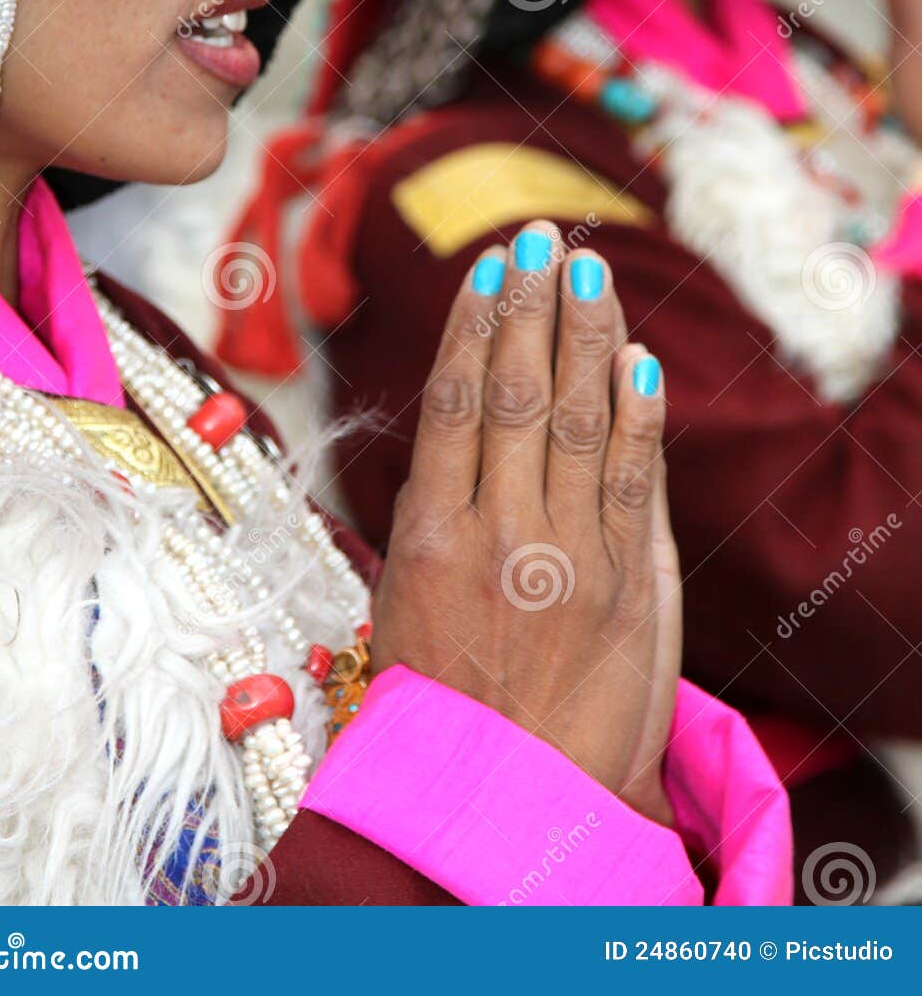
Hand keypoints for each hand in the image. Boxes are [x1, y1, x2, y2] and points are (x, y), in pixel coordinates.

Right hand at [371, 222, 679, 823]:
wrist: (510, 803)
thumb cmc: (441, 706)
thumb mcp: (402, 604)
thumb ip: (431, 514)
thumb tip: (453, 431)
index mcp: (429, 538)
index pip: (454, 400)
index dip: (473, 324)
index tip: (488, 268)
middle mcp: (499, 536)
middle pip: (514, 391)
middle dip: (530, 304)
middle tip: (540, 236)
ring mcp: (569, 558)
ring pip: (575, 418)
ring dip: (585, 334)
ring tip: (587, 268)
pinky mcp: (628, 584)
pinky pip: (632, 478)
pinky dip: (637, 412)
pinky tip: (636, 357)